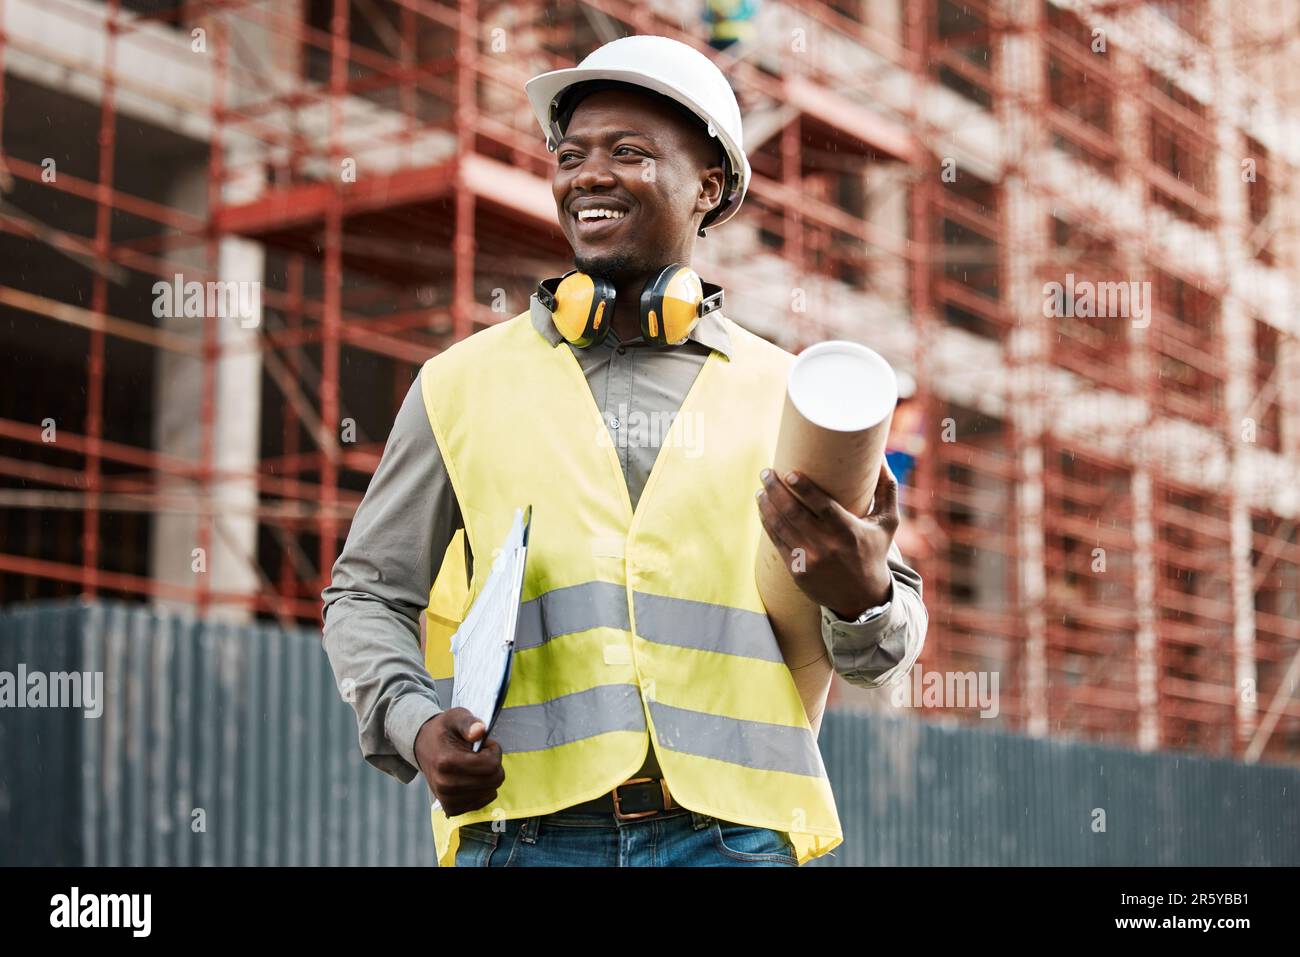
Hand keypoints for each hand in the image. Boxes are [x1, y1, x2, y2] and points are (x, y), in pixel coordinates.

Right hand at [414, 707, 504, 815]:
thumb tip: (479, 731)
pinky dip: (484, 789)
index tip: (484, 744)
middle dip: (494, 764)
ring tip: (474, 764)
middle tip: (480, 754)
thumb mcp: (455, 717)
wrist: (424, 746)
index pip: (491, 765)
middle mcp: (445, 785)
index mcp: (446, 762)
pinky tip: (472, 778)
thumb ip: (468, 722)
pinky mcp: (452, 809)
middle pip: (494, 780)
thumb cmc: (444, 731)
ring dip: (488, 777)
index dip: (494, 751)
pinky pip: (483, 802)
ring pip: (490, 792)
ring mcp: (447, 799)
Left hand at [756, 461, 899, 619]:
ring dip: (767, 505)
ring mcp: (811, 560)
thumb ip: (887, 489)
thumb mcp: (888, 523)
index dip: (804, 489)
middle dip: (776, 490)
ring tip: (761, 489)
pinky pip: (777, 543)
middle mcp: (828, 547)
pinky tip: (763, 509)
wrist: (863, 598)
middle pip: (794, 514)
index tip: (789, 473)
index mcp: (850, 532)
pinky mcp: (797, 571)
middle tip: (766, 473)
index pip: (823, 507)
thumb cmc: (875, 552)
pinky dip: (768, 524)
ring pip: (781, 527)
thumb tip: (880, 456)